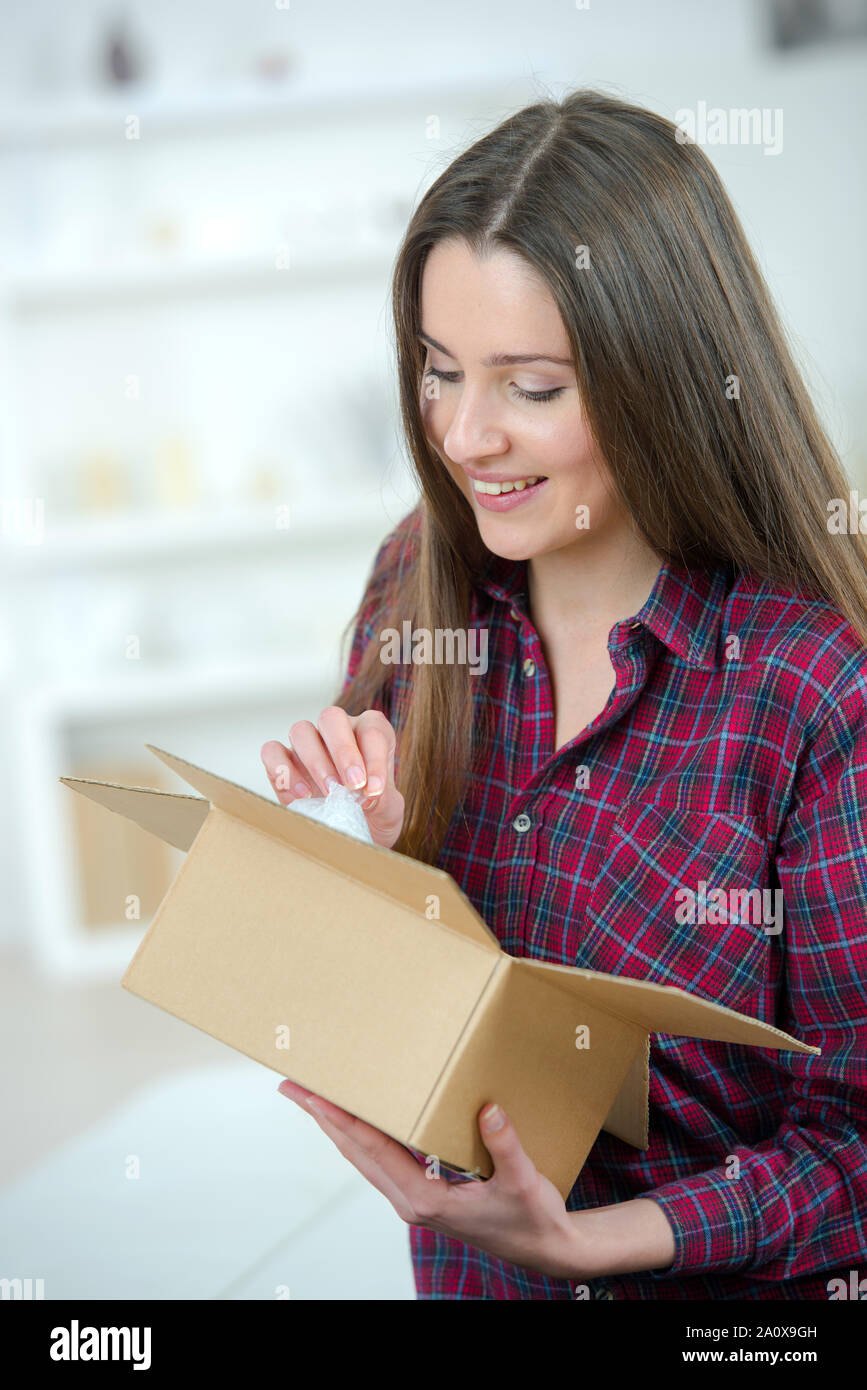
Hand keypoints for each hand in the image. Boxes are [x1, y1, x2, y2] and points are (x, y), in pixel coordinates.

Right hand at [261, 706, 404, 849]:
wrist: (351, 833)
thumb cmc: (373, 816)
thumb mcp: (388, 811)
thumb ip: (382, 799)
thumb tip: (366, 793)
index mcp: (369, 733)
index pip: (372, 731)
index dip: (374, 758)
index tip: (374, 789)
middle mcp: (337, 731)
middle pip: (331, 718)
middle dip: (343, 750)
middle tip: (352, 783)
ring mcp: (307, 744)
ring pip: (300, 731)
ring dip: (316, 761)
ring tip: (329, 792)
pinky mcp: (282, 762)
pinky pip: (272, 752)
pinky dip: (283, 770)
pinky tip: (302, 795)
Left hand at [276, 1079, 587, 1279]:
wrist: (545, 1249)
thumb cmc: (533, 1218)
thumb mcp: (524, 1181)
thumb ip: (505, 1147)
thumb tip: (489, 1111)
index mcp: (426, 1199)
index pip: (374, 1150)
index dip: (342, 1119)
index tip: (314, 1095)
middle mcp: (411, 1201)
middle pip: (355, 1153)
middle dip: (323, 1118)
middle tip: (294, 1086)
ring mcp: (413, 1201)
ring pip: (363, 1159)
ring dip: (337, 1127)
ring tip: (314, 1098)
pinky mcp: (422, 1197)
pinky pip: (379, 1162)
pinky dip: (361, 1138)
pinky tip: (357, 1122)